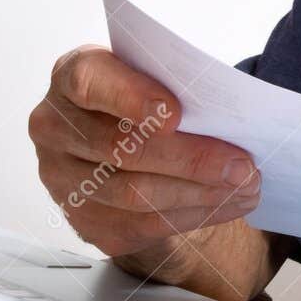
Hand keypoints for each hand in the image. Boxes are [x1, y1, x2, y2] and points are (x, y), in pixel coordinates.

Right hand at [28, 45, 261, 259]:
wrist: (123, 145)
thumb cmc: (144, 99)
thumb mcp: (153, 76)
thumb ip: (175, 86)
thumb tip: (229, 114)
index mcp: (72, 76)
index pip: (90, 82)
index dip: (132, 98)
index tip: (177, 113)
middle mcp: (56, 127)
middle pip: (121, 149)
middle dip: (191, 159)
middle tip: (242, 165)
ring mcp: (63, 178)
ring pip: (134, 194)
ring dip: (200, 193)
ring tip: (245, 186)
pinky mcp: (85, 220)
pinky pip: (142, 225)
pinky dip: (194, 215)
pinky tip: (227, 203)